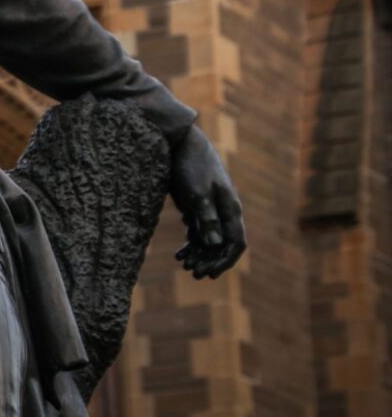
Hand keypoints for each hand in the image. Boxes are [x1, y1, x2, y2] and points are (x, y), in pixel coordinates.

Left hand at [169, 128, 244, 278]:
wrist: (179, 143)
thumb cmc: (191, 166)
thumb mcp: (197, 193)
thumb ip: (207, 218)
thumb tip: (216, 244)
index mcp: (230, 208)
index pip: (236, 242)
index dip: (225, 260)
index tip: (209, 273)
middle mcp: (224, 211)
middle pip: (223, 244)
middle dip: (210, 260)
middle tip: (193, 273)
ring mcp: (210, 209)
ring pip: (210, 240)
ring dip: (200, 255)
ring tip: (185, 266)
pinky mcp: (196, 206)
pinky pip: (199, 232)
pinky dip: (192, 244)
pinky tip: (180, 255)